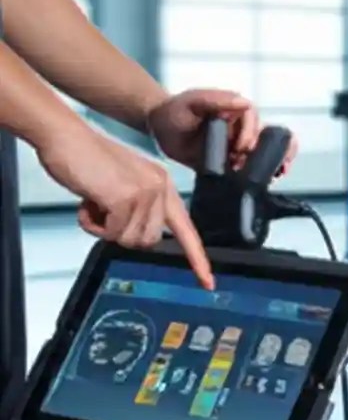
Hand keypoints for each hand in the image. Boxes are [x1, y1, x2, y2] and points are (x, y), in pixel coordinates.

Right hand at [36, 127, 214, 288]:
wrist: (67, 138)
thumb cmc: (87, 160)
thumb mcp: (124, 184)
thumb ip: (138, 207)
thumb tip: (139, 235)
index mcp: (163, 185)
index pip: (186, 229)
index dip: (196, 258)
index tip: (208, 281)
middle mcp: (160, 188)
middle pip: (148, 240)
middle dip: (121, 234)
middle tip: (103, 211)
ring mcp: (146, 193)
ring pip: (129, 239)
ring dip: (105, 229)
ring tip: (95, 202)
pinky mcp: (126, 199)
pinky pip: (111, 233)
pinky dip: (92, 225)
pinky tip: (88, 202)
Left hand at [146, 89, 297, 174]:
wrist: (159, 128)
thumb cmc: (175, 110)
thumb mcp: (192, 101)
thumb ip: (215, 100)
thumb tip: (244, 102)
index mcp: (236, 110)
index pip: (254, 120)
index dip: (251, 135)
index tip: (242, 148)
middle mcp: (241, 127)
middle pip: (266, 136)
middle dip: (272, 150)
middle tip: (268, 165)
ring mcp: (237, 145)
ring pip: (263, 152)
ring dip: (270, 163)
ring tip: (274, 175)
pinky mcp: (230, 161)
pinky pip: (249, 168)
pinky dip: (259, 174)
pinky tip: (264, 182)